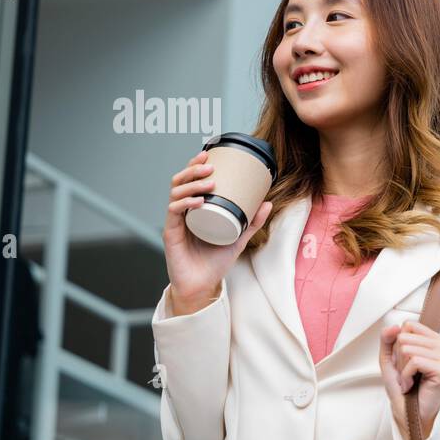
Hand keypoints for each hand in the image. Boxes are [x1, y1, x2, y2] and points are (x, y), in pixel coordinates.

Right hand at [163, 150, 271, 314]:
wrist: (203, 285)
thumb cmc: (215, 261)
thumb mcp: (238, 238)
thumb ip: (252, 222)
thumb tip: (268, 202)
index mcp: (195, 209)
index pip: (190, 180)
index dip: (195, 165)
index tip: (208, 154)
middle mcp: (182, 212)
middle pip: (180, 182)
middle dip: (193, 170)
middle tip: (209, 165)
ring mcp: (176, 222)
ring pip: (176, 193)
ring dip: (191, 184)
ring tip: (209, 182)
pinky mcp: (171, 233)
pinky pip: (174, 213)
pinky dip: (186, 204)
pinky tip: (199, 201)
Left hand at [379, 320, 439, 439]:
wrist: (411, 414)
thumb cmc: (405, 388)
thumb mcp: (391, 360)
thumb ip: (388, 341)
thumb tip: (392, 326)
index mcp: (435, 340)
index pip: (409, 325)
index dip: (399, 344)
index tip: (406, 361)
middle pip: (406, 337)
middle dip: (399, 359)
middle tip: (408, 374)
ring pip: (408, 350)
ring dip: (402, 370)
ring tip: (410, 380)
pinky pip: (414, 362)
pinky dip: (406, 376)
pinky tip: (412, 385)